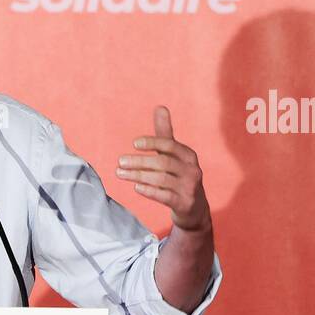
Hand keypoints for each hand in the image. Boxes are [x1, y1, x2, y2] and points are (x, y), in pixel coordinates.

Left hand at [116, 106, 210, 232]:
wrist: (194, 208)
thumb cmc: (179, 175)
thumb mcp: (174, 155)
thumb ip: (165, 133)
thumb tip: (160, 107)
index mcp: (189, 155)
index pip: (170, 145)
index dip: (152, 143)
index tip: (134, 144)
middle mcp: (192, 170)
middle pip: (163, 163)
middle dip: (140, 162)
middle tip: (120, 162)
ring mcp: (190, 188)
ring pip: (161, 179)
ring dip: (138, 176)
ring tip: (120, 173)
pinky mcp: (185, 204)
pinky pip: (165, 196)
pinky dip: (150, 191)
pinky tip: (136, 187)